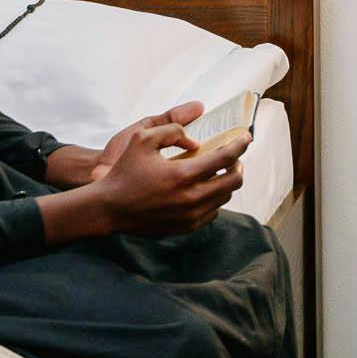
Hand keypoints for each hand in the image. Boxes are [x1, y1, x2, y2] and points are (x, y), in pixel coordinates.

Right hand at [46, 115, 248, 241]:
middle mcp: (192, 198)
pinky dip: (215, 198)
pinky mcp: (186, 227)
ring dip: (227, 181)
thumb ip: (172, 130)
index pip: (226, 158)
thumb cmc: (124, 172)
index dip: (241, 145)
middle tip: (234, 156)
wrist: (109, 208)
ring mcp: (191, 216)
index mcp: (184, 174)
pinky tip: (205, 188)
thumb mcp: (143, 139)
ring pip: (225, 197)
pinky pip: (213, 211)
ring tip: (220, 170)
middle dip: (239, 164)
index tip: (247, 138)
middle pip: (234, 180)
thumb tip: (196, 141)